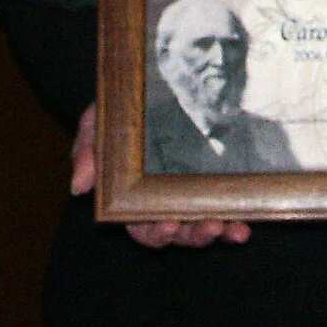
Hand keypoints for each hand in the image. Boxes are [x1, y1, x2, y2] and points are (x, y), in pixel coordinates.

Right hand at [69, 99, 249, 249]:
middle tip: (210, 227)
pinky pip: (228, 209)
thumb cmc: (115, 114)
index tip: (169, 226)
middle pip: (179, 234)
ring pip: (205, 227)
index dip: (156, 233)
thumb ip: (86, 153)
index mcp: (132, 201)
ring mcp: (192, 197)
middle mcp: (163, 205)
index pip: (142, 229)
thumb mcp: (95, 126)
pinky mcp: (215, 185)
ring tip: (233, 229)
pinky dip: (238, 220)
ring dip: (220, 232)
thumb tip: (79, 187)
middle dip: (194, 236)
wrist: (145, 89)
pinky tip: (247, 224)